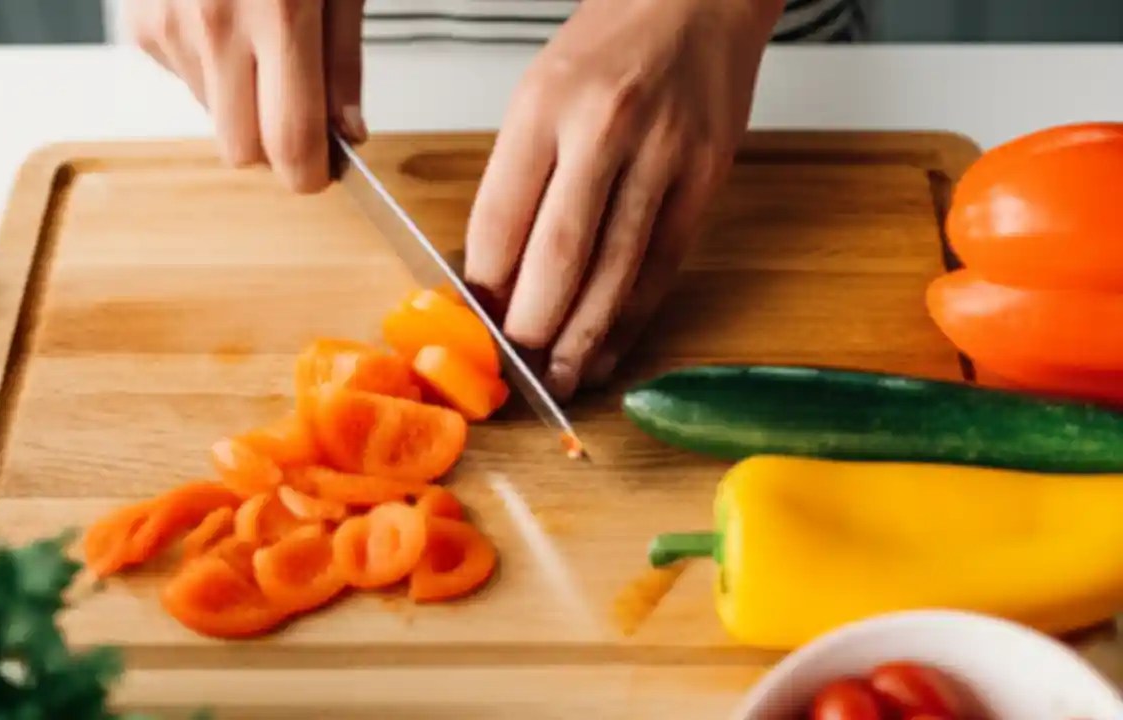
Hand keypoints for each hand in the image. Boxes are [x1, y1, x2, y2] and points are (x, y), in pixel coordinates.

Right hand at [126, 0, 367, 191]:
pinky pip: (184, 81)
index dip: (311, 175)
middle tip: (298, 109)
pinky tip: (226, 19)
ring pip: (213, 119)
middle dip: (275, 146)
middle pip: (243, 151)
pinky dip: (211, 69)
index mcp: (279, 11)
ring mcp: (170, 23)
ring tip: (261, 39)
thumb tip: (347, 133)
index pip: (289, 143)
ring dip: (243, 103)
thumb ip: (343, 62)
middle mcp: (215, 23)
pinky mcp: (142, 22)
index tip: (323, 173)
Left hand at [463, 0, 782, 399]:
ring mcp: (663, 154)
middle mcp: (603, 129)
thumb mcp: (540, 91)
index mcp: (544, 105)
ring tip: (559, 378)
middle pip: (559, 256)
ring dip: (583, 337)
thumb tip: (495, 271)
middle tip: (513, 369)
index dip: (484, 287)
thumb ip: (520, 178)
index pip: (500, 220)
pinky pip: (664, 265)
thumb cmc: (611, 43)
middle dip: (531, 328)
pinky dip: (634, 316)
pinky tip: (610, 348)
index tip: (474, 325)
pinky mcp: (707, 177)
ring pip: (615, 270)